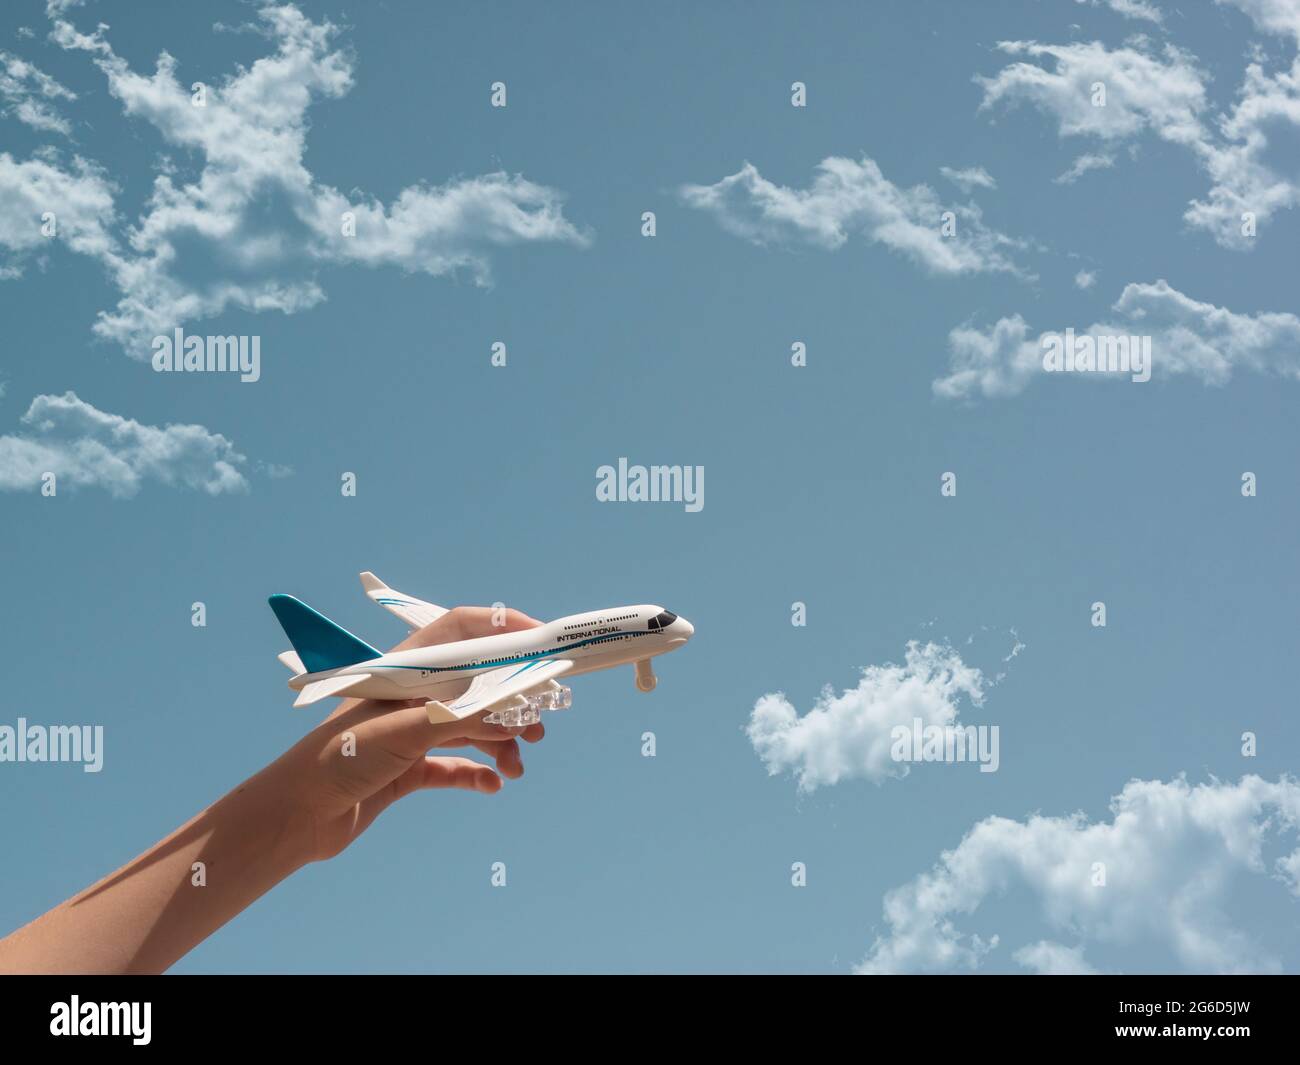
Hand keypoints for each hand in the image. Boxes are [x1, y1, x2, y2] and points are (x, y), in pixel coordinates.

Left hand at [275, 606, 545, 861]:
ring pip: (471, 726)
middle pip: (476, 682)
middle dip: (513, 698)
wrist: (296, 816)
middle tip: (540, 719)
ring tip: (519, 763)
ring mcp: (411, 732)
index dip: (503, 630)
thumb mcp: (407, 731)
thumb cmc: (341, 758)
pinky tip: (494, 784)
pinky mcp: (408, 770)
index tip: (543, 643)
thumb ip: (462, 719)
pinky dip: (479, 774)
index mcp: (406, 670)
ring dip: (501, 741)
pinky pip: (456, 766)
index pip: (462, 631)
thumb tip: (514, 716)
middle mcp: (412, 696)